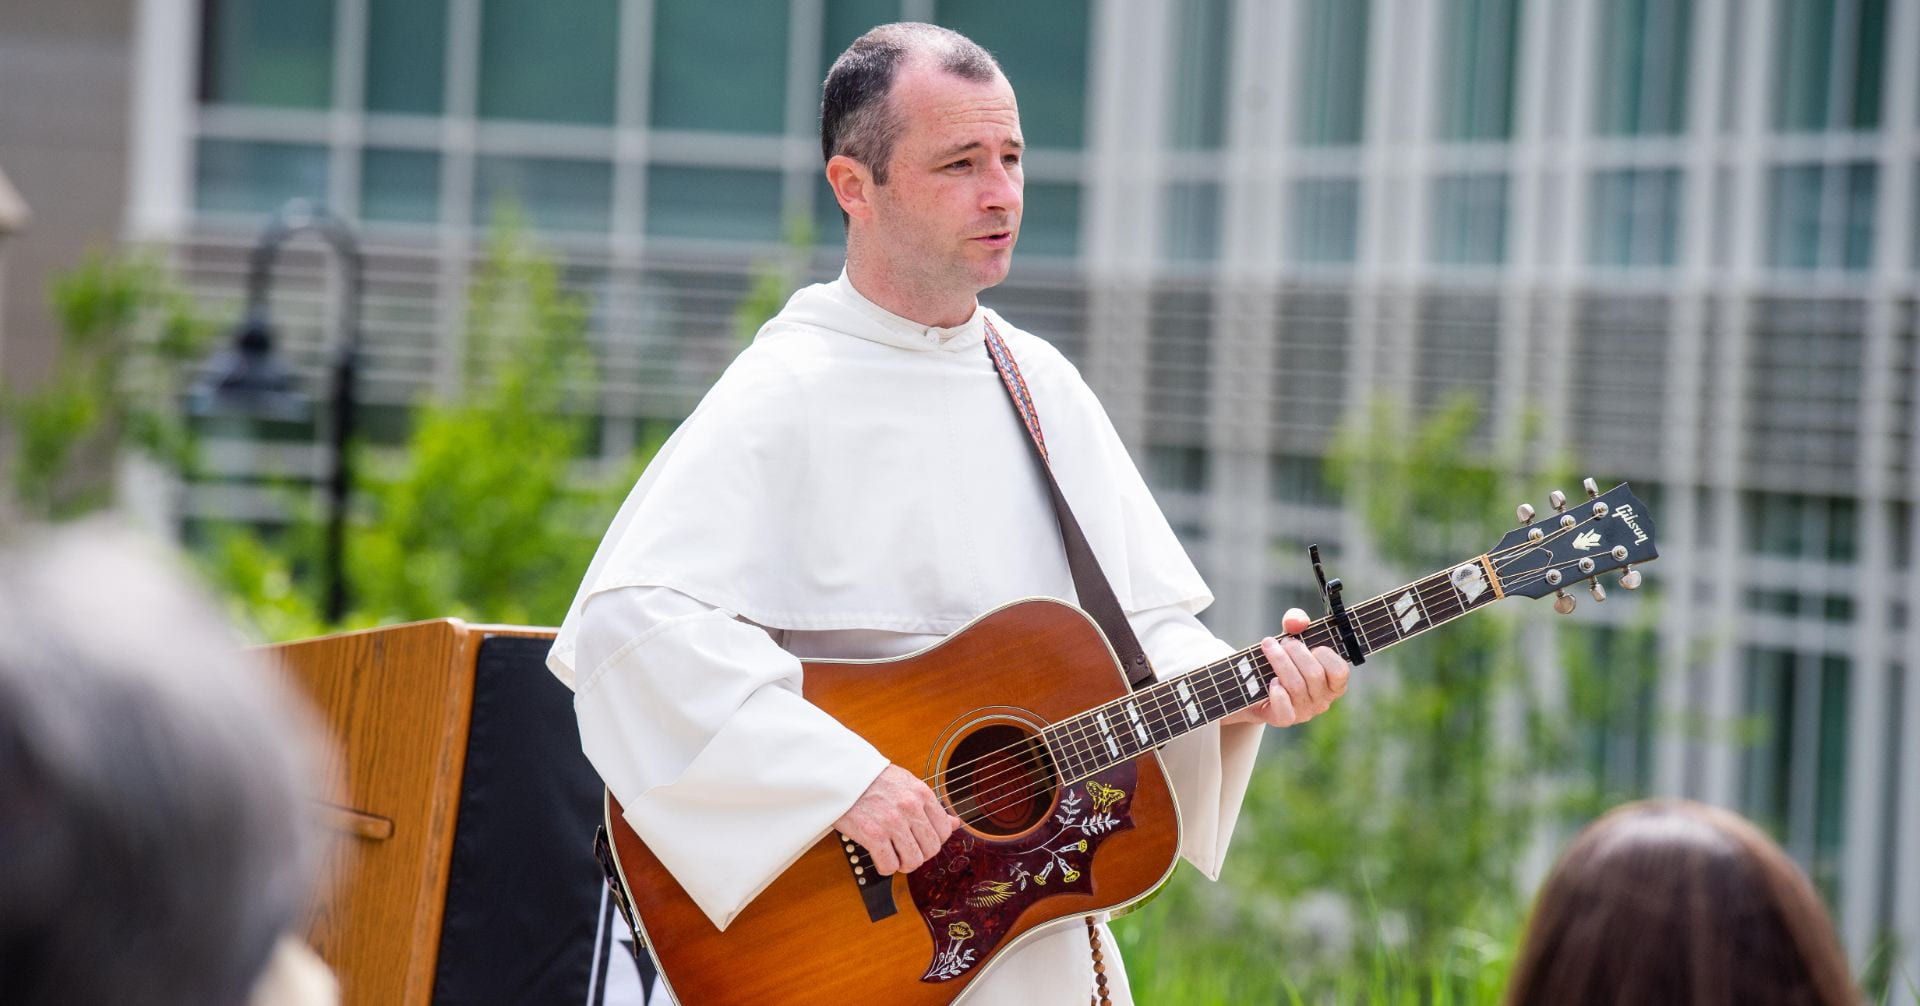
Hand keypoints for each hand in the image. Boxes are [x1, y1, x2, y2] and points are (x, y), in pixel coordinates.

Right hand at [833, 764, 962, 875]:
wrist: (842, 775)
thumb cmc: (873, 780)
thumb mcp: (907, 785)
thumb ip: (930, 806)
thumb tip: (956, 824)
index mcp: (922, 794)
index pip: (945, 831)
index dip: (933, 841)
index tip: (920, 840)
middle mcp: (911, 808)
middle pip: (931, 849)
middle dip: (919, 854)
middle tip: (905, 850)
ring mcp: (893, 822)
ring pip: (913, 861)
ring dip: (903, 864)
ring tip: (893, 855)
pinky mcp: (873, 834)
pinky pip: (889, 865)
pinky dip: (885, 867)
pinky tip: (879, 856)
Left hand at [1223, 607, 1349, 727]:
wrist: (1257, 685)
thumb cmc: (1284, 659)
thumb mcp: (1293, 636)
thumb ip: (1297, 621)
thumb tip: (1296, 622)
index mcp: (1334, 682)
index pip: (1340, 671)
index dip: (1325, 654)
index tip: (1309, 643)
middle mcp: (1323, 700)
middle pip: (1314, 675)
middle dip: (1296, 652)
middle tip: (1283, 642)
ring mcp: (1305, 711)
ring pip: (1296, 686)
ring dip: (1280, 662)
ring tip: (1269, 647)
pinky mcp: (1285, 719)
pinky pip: (1286, 710)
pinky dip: (1278, 694)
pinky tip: (1271, 681)